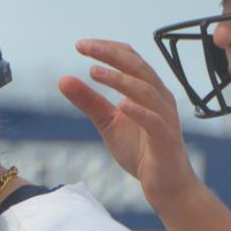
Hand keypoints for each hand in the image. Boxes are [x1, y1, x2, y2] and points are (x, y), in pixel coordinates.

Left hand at [58, 39, 202, 210]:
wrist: (167, 185)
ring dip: (119, 79)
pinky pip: (155, 121)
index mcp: (148, 90)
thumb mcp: (108, 123)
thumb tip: (63, 79)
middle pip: (137, 66)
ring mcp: (165, 118)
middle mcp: (160, 98)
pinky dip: (139, 111)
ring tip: (93, 72)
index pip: (130, 58)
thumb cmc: (142, 151)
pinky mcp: (166, 139)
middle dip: (110, 54)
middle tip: (83, 48)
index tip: (80, 45)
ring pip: (146, 90)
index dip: (107, 48)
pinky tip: (121, 104)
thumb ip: (89, 101)